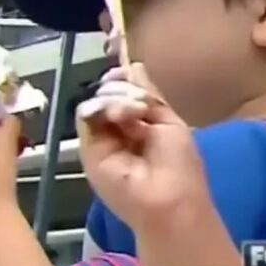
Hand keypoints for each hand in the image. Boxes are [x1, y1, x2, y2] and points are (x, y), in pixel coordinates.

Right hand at [77, 64, 214, 235]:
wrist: (167, 199)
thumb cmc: (179, 165)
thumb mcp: (169, 121)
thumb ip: (149, 95)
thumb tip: (135, 66)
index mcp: (141, 123)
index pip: (125, 91)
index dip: (124, 79)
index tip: (126, 70)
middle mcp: (118, 130)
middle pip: (110, 92)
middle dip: (125, 89)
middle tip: (141, 104)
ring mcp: (102, 139)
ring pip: (97, 101)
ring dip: (118, 98)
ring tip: (136, 112)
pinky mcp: (87, 147)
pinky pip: (86, 115)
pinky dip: (104, 107)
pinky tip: (123, 116)